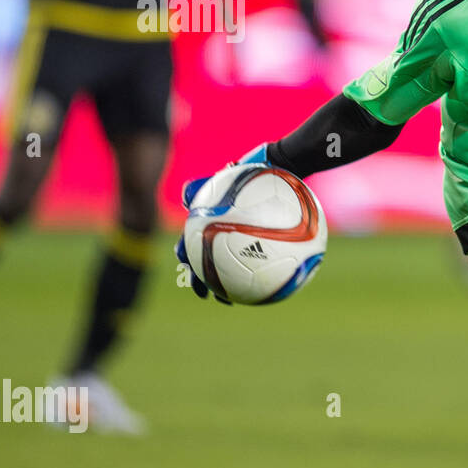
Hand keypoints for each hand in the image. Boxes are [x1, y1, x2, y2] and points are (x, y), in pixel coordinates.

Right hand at [175, 144, 269, 301]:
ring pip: (232, 269)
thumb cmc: (256, 170)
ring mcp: (243, 239)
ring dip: (228, 287)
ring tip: (231, 300)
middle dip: (202, 280)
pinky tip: (268, 289)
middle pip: (207, 262)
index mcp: (211, 221)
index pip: (191, 243)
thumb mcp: (232, 175)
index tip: (186, 270)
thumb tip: (186, 190)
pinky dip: (263, 277)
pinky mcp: (265, 243)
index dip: (186, 258)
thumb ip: (208, 185)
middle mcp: (224, 233)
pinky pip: (264, 263)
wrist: (281, 167)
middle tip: (206, 294)